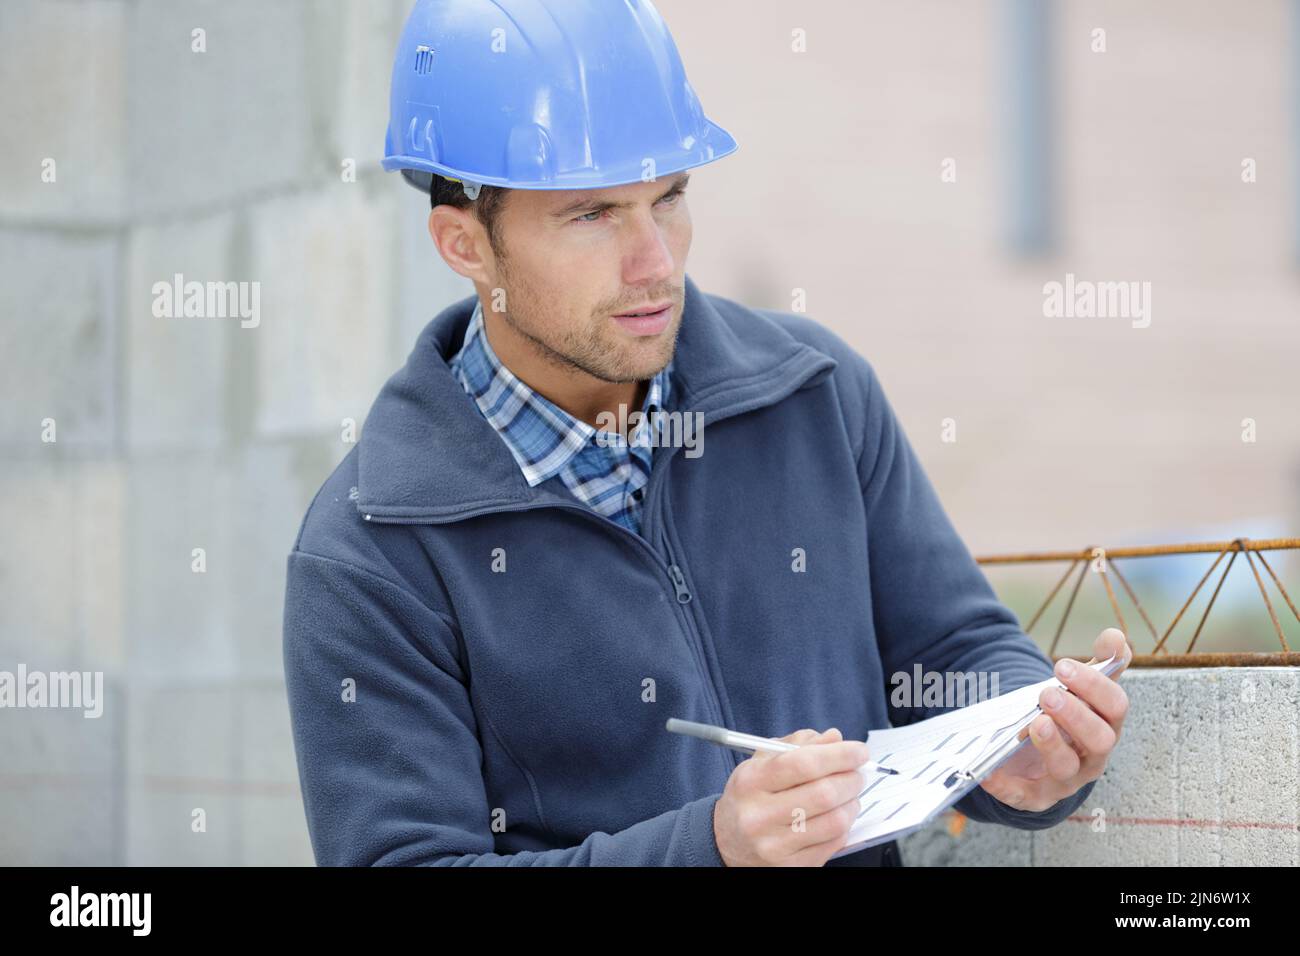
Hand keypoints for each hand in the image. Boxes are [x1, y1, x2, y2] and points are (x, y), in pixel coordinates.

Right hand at [713, 727, 869, 865]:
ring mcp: (775, 845)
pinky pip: (834, 843)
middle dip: (851, 779)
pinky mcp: (791, 866)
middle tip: (857, 773)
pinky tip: (838, 815)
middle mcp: (759, 815)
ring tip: (849, 795)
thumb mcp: (761, 762)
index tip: (859, 751)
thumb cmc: (750, 796)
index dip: (839, 755)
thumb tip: (834, 738)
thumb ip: (797, 744)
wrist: (727, 841)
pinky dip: (845, 825)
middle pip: (823, 793)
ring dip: (852, 803)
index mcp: (750, 782)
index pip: (803, 764)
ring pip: (834, 821)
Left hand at [977, 627, 1130, 812]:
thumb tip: (1115, 636)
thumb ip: (1100, 664)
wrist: (1040, 761)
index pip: (1115, 706)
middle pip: (1099, 740)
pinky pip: (1023, 795)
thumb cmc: (1066, 720)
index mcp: (1107, 725)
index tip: (1062, 665)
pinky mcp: (1036, 795)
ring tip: (1035, 724)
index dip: (1094, 686)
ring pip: (1066, 769)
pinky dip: (1006, 784)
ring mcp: (1065, 779)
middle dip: (1075, 715)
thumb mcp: (1082, 692)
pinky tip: (988, 771)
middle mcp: (1092, 756)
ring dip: (1052, 746)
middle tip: (1048, 693)